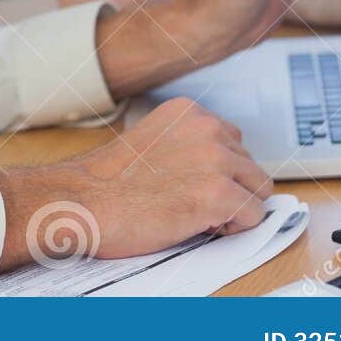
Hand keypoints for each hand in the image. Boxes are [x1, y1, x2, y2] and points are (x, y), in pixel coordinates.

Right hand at [0, 97, 272, 270]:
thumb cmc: (107, 183)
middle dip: (229, 190)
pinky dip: (233, 229)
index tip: (190, 185)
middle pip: (250, 166)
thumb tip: (217, 169)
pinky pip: (254, 217)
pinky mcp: (220, 194)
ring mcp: (217, 160)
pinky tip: (198, 225)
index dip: (216, 172)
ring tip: (193, 214)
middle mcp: (208, 127)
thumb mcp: (152, 143)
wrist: (82, 202)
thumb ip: (187, 145)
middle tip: (188, 203)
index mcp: (189, 111)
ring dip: (234, 209)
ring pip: (258, 191)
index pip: (234, 142)